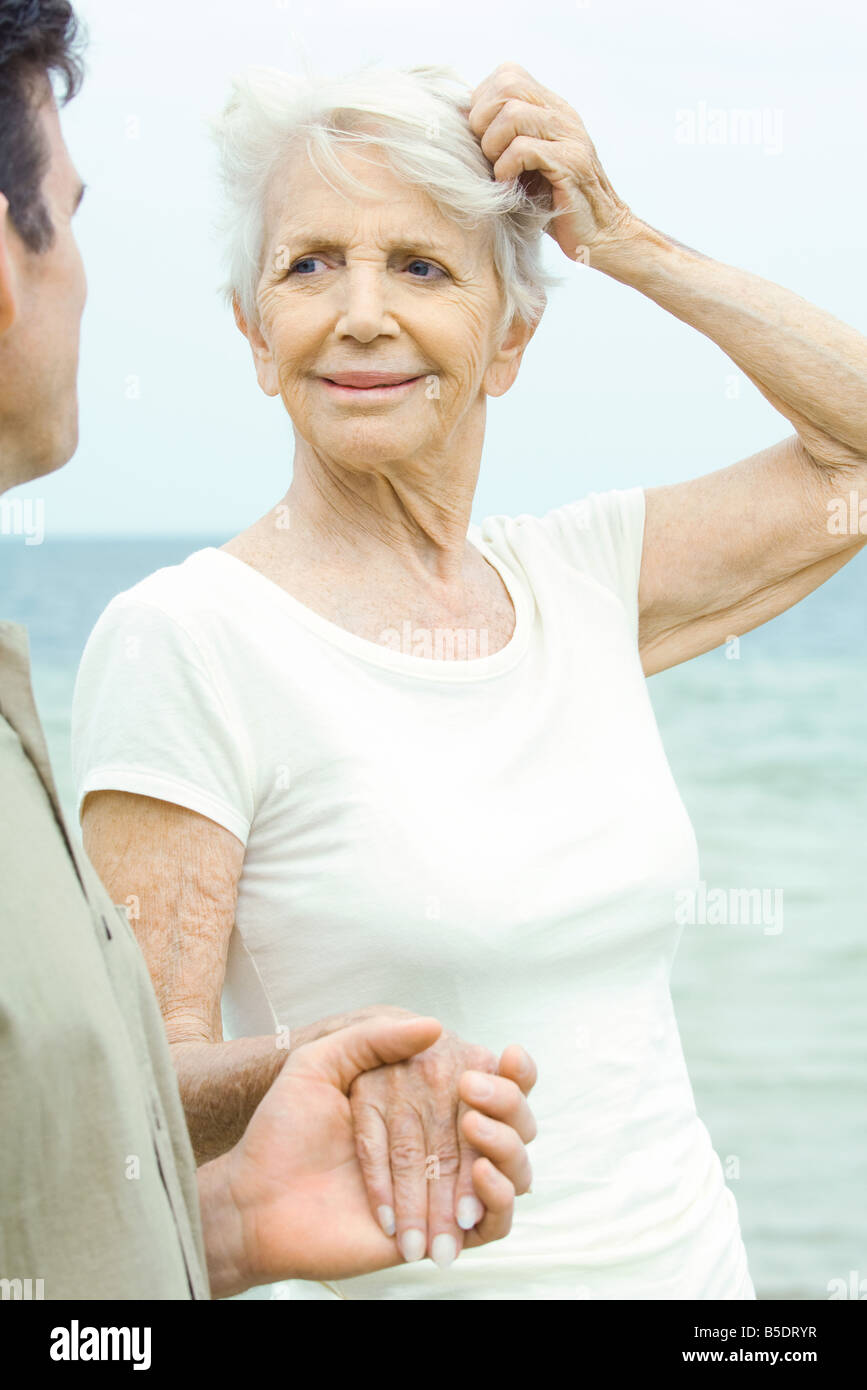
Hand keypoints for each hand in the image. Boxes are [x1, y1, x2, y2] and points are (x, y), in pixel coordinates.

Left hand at [200, 1015, 534, 1293]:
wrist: (257, 1200)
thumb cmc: (283, 1131)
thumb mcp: (319, 1064)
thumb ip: (373, 1037)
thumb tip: (435, 1025)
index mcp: (422, 1099)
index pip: (490, 1082)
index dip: (514, 1073)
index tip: (510, 1056)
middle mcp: (442, 1142)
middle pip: (513, 1124)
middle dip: (508, 1105)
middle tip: (471, 1095)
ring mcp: (446, 1189)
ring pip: (515, 1170)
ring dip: (507, 1149)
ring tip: (474, 1133)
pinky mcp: (442, 1232)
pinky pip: (496, 1223)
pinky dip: (501, 1199)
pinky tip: (481, 1180)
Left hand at [467, 61, 636, 261]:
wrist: (601, 235)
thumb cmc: (554, 206)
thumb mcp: (524, 165)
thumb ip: (502, 140)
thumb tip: (460, 124)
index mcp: (550, 109)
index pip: (507, 74)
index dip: (483, 103)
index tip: (482, 140)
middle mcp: (561, 115)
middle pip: (507, 84)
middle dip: (483, 120)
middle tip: (487, 155)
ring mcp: (569, 136)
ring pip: (512, 114)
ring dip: (493, 147)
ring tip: (500, 172)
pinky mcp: (571, 163)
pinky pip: (523, 149)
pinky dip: (506, 170)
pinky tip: (510, 187)